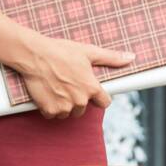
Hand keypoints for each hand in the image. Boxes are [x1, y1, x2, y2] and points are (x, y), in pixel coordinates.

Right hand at [14, 32, 134, 119]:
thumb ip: (111, 58)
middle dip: (78, 99)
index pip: (104, 102)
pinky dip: (50, 107)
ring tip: (57, 86)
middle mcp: (79, 100)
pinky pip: (53, 114)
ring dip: (64, 104)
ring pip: (68, 112)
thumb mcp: (88, 51)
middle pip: (83, 108)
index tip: (91, 90)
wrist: (34, 55)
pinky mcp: (49, 110)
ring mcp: (64, 107)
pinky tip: (48, 92)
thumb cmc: (61, 51)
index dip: (98, 96)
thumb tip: (131, 58)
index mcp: (91, 88)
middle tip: (68, 83)